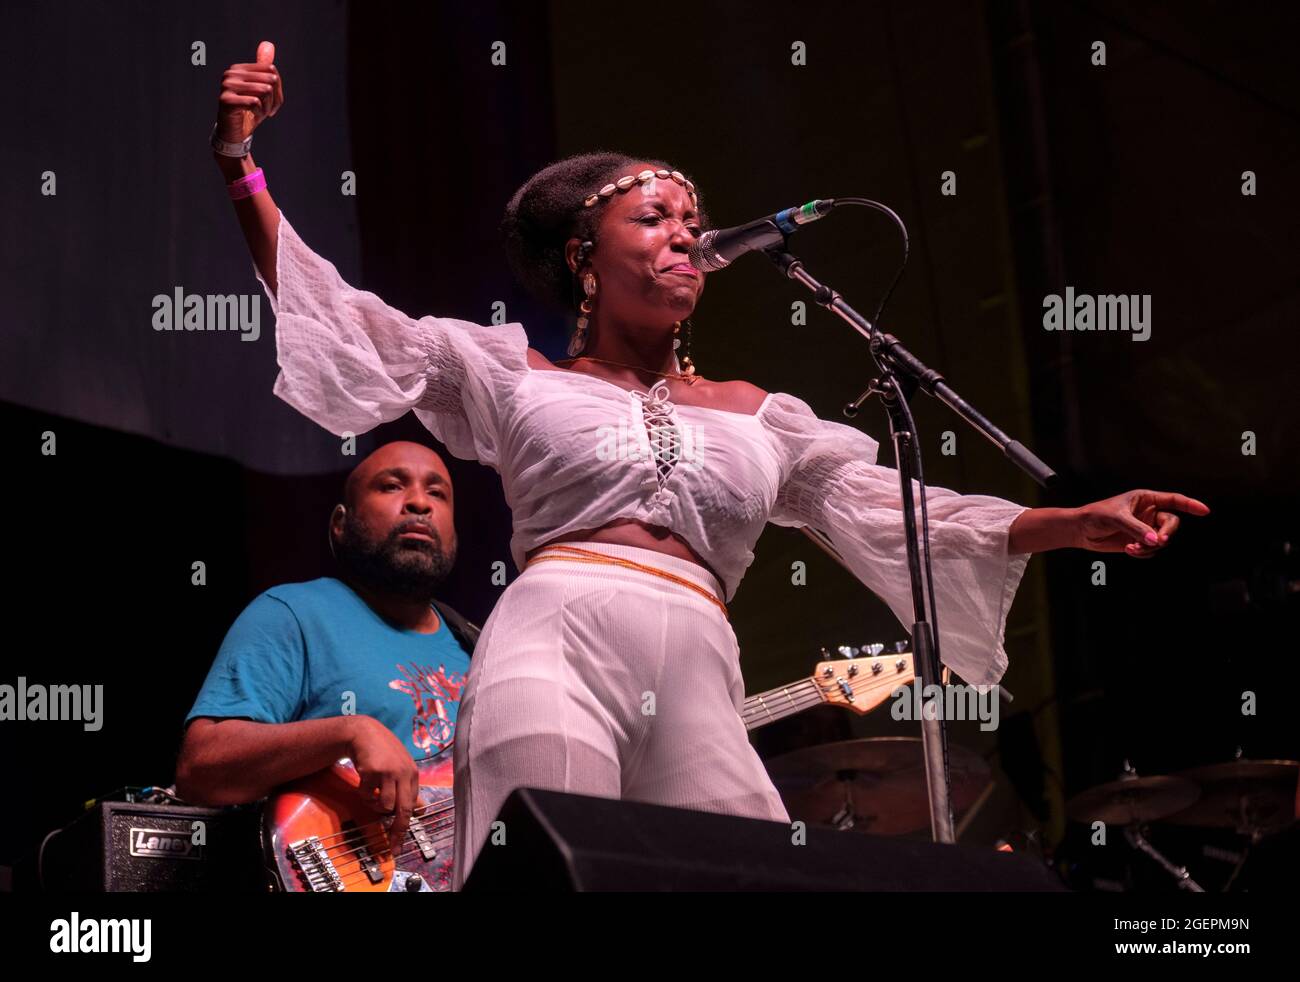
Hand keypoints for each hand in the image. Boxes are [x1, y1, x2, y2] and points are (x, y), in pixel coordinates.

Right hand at [215, 40, 283, 144]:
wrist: (234, 132)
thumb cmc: (250, 111)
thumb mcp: (261, 88)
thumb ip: (264, 67)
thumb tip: (268, 44)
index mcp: (239, 69)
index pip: (271, 70)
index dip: (278, 89)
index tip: (272, 101)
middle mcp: (231, 74)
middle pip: (270, 80)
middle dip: (274, 99)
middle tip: (267, 110)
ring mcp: (226, 86)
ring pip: (264, 91)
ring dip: (267, 107)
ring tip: (259, 113)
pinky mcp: (226, 100)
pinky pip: (255, 102)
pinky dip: (259, 113)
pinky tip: (252, 116)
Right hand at [345, 715, 419, 853]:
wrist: (363, 733)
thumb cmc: (383, 751)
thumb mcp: (400, 767)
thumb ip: (408, 787)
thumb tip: (420, 809)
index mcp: (412, 773)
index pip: (412, 805)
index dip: (406, 825)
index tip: (399, 842)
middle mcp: (403, 772)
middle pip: (403, 809)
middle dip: (398, 830)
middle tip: (392, 846)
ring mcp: (388, 772)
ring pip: (384, 805)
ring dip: (375, 805)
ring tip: (372, 793)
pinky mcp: (372, 771)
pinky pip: (367, 795)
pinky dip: (364, 793)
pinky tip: (364, 781)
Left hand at [1072, 489, 1209, 557]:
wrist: (1081, 531)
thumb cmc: (1096, 516)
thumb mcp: (1116, 517)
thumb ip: (1137, 528)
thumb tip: (1155, 541)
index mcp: (1146, 498)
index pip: (1174, 500)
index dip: (1191, 504)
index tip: (1205, 511)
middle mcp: (1149, 513)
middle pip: (1172, 523)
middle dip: (1167, 534)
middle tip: (1158, 542)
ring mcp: (1145, 528)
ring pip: (1162, 540)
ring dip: (1150, 547)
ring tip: (1132, 548)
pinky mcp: (1139, 542)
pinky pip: (1151, 550)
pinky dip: (1144, 553)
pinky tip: (1129, 550)